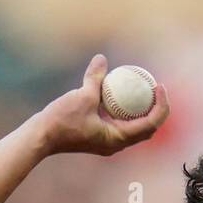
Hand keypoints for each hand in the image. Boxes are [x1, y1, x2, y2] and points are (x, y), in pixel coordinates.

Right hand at [35, 54, 170, 156]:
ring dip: (143, 111)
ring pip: (134, 128)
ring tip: (144, 90)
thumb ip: (95, 77)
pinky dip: (126, 111)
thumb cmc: (61, 120)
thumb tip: (102, 58)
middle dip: (157, 110)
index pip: (150, 124)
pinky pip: (119, 124)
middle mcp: (116, 144)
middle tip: (156, 88)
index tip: (160, 86)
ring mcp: (108, 142)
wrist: (40, 137)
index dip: (161, 105)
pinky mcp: (99, 138)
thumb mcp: (83, 95)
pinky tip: (122, 94)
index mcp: (118, 138)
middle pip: (147, 128)